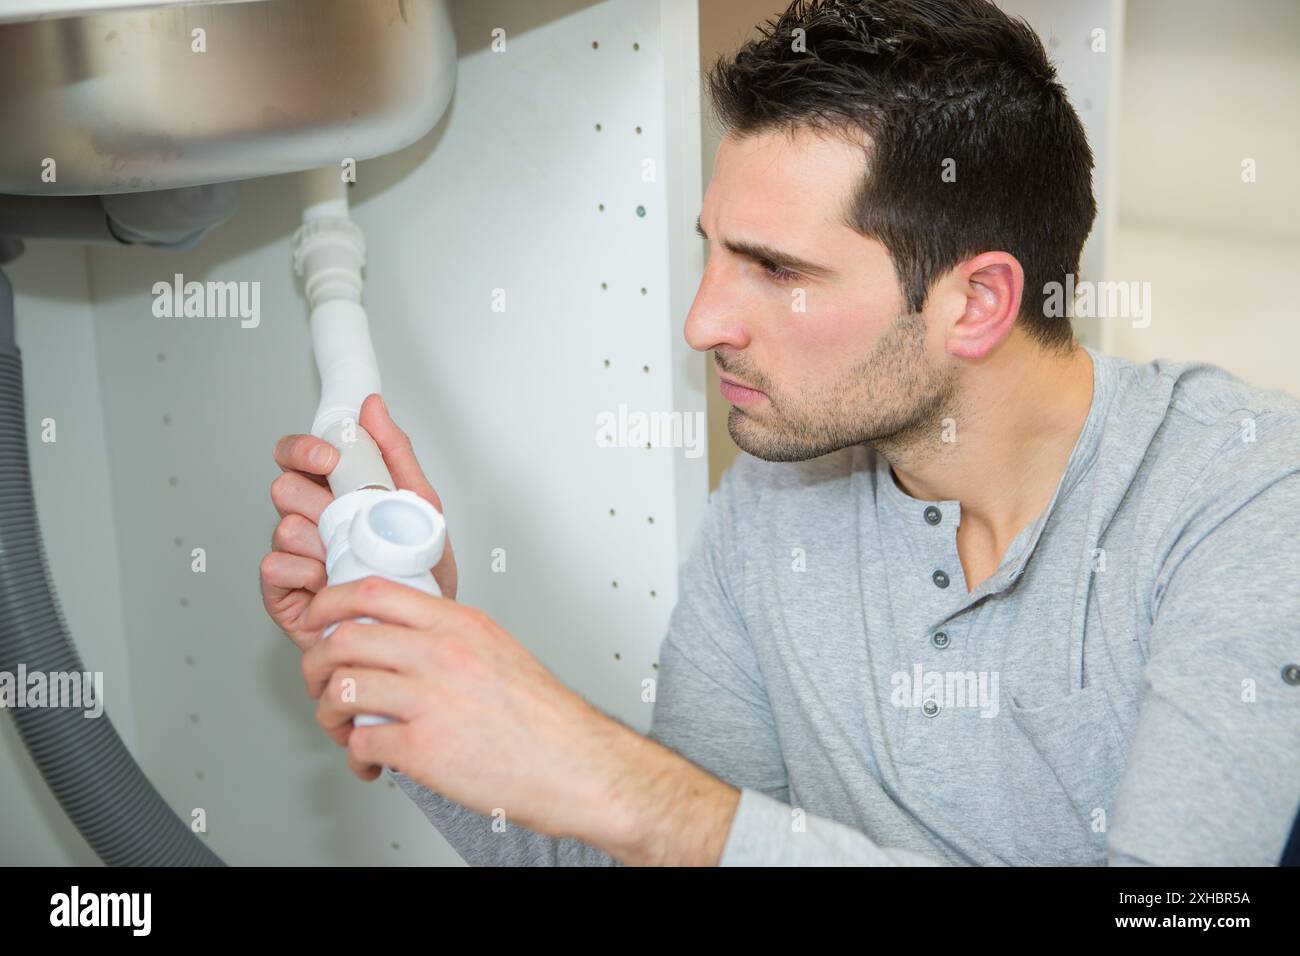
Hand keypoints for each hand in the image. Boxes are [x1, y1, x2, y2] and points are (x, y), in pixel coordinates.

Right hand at [259, 393, 457, 650]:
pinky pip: (274, 566)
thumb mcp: (420, 504)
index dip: (303, 449)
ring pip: (284, 526)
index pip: (298, 455)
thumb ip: (396, 453)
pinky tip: (330, 581)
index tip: (328, 457)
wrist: (421, 627)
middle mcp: (309, 520)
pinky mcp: (283, 592)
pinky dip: (306, 573)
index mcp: (335, 493)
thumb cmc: (419, 569)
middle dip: (320, 499)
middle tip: (349, 516)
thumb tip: (373, 408)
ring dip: (322, 541)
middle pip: (285, 487)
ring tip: (352, 558)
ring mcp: (294, 555)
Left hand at [299, 575, 643, 848]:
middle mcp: (442, 654)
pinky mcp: (424, 748)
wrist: (574, 764)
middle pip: (344, 639)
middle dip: (315, 663)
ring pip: (341, 690)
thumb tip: (400, 636)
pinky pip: (361, 744)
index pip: (373, 591)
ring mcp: (430, 700)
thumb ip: (448, 636)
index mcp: (459, 624)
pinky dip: (354, 758)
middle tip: (320, 679)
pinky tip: (368, 763)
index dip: (330, 602)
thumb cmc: (542, 717)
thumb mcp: (496, 649)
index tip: (319, 617)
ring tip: (340, 725)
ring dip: (328, 713)